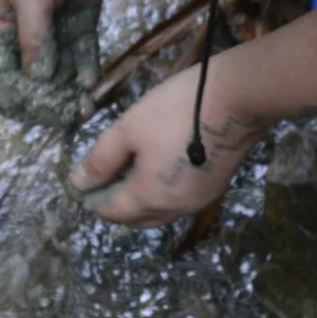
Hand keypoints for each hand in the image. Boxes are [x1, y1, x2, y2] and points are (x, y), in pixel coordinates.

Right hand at [0, 0, 108, 129]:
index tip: (21, 114)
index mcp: (2, 21)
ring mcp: (57, 23)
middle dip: (45, 94)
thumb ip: (36, 40)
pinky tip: (90, 86)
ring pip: (62, 63)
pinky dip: (86, 67)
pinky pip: (84, 49)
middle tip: (58, 117)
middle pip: (34, 70)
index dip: (9, 90)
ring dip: (69, 86)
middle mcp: (28, 28)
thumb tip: (39, 80)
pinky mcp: (82, 16)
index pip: (1, 65)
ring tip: (80, 110)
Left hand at [70, 57, 270, 227]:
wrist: (239, 99)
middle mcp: (176, 208)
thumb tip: (78, 183)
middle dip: (117, 205)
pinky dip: (163, 193)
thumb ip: (101, 159)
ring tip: (130, 172)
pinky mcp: (216, 187)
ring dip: (142, 201)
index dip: (93, 200)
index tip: (83, 182)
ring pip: (161, 212)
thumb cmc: (176, 111)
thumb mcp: (129, 128)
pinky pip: (180, 201)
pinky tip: (160, 169)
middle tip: (104, 178)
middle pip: (138, 218)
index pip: (113, 212)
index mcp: (150, 198)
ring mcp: (200, 200)